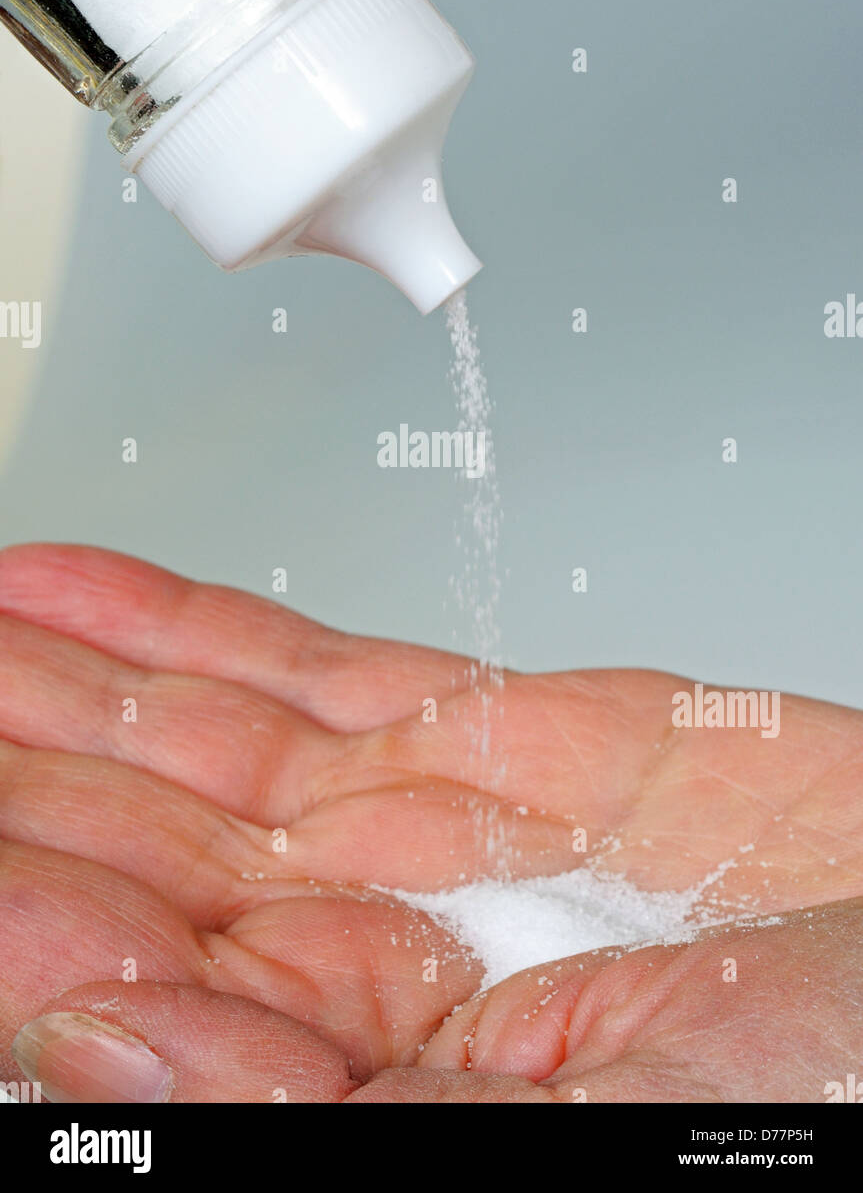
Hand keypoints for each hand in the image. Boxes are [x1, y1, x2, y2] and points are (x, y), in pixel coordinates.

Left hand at [1, 543, 861, 1101]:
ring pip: (202, 744)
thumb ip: (334, 1110)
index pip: (142, 988)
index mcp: (380, 1084)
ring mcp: (434, 829)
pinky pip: (314, 673)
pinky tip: (77, 598)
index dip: (30, 909)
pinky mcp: (505, 732)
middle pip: (145, 850)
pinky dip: (187, 630)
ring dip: (69, 688)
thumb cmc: (822, 1089)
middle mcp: (384, 953)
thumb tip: (108, 1046)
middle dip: (27, 775)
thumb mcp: (590, 1140)